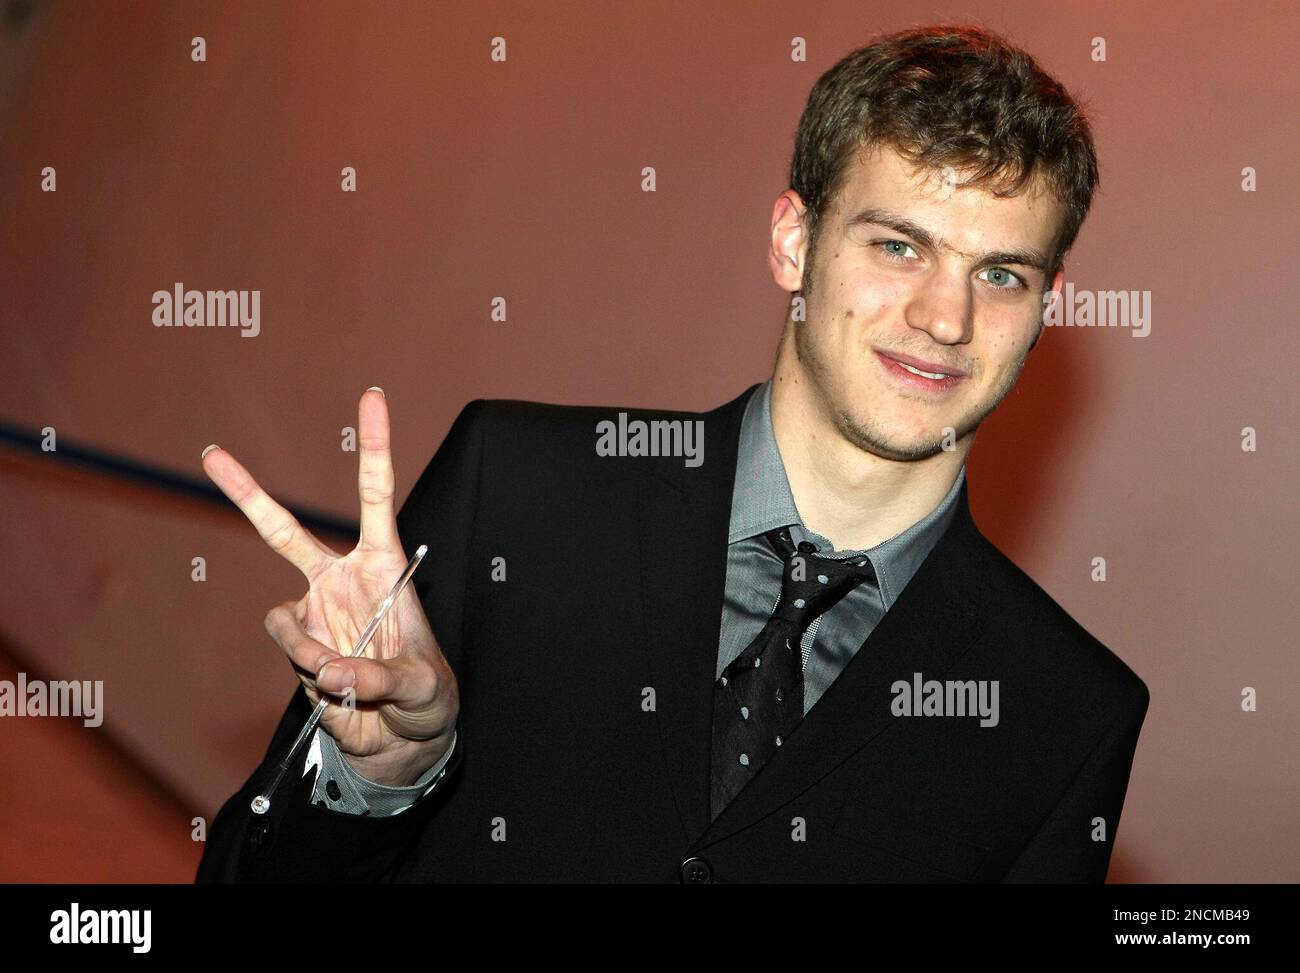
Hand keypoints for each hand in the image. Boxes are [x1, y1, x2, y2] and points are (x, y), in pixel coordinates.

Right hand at [202, 387, 458, 785]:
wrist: (402, 737)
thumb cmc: (427, 696)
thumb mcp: (420, 685)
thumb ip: (378, 676)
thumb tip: (329, 669)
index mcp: (384, 565)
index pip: (376, 494)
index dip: (375, 443)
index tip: (371, 394)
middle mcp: (342, 581)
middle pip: (283, 531)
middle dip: (245, 493)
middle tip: (210, 454)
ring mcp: (314, 614)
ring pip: (284, 620)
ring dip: (309, 651)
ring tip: (347, 678)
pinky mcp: (297, 648)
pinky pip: (288, 651)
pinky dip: (307, 671)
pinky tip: (336, 689)